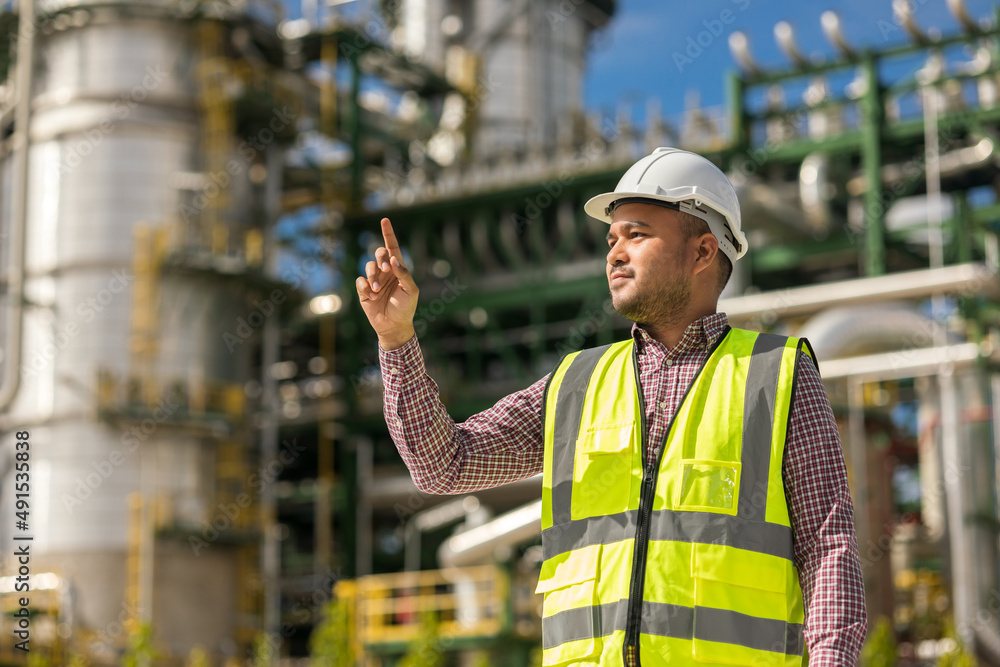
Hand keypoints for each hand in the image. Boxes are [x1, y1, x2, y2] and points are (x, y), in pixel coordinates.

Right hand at [355, 217, 418, 349]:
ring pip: (368, 267)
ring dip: (372, 277)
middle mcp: (385, 272)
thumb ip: (404, 274)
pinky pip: (360, 281)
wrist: (394, 326)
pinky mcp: (364, 290)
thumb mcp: (411, 291)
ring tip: (377, 290)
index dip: (388, 234)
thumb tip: (393, 260)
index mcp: (398, 269)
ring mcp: (374, 280)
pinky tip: (372, 296)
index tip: (385, 220)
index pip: (392, 248)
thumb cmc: (405, 308)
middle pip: (378, 254)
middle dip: (380, 258)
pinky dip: (365, 287)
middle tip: (386, 270)